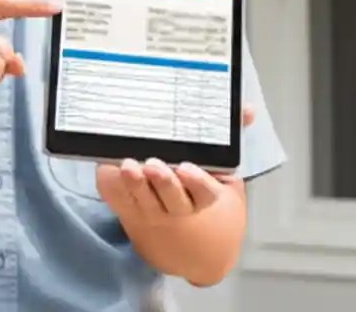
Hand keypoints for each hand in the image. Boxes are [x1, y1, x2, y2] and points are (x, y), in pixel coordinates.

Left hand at [95, 104, 256, 218]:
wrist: (186, 246)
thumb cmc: (202, 198)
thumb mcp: (226, 175)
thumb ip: (232, 140)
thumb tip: (246, 110)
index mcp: (203, 199)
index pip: (203, 194)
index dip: (196, 182)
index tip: (186, 168)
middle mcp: (176, 208)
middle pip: (171, 198)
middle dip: (162, 182)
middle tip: (152, 164)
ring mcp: (150, 213)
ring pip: (142, 201)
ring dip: (133, 184)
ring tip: (128, 166)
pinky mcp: (127, 211)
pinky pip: (117, 199)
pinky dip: (111, 184)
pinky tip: (109, 167)